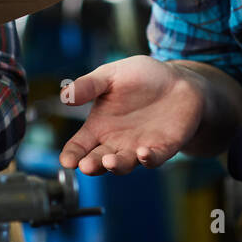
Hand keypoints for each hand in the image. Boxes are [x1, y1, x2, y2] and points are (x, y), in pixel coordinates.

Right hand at [58, 56, 204, 174]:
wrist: (177, 80)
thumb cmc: (140, 77)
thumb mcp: (110, 75)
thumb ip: (89, 85)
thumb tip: (64, 96)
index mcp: (99, 126)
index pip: (79, 146)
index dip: (71, 155)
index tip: (66, 161)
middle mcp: (116, 142)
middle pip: (99, 160)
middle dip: (91, 165)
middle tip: (86, 166)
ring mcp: (138, 147)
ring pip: (124, 164)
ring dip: (117, 165)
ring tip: (110, 161)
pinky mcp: (163, 148)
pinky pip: (154, 159)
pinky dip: (148, 159)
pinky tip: (143, 153)